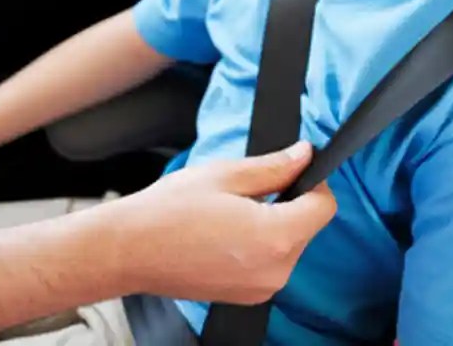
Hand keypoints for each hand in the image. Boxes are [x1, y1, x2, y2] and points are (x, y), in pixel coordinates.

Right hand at [110, 142, 337, 304]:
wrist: (128, 251)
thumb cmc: (169, 211)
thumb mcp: (225, 174)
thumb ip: (274, 167)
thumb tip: (305, 155)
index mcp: (275, 237)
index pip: (324, 206)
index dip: (312, 183)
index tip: (289, 172)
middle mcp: (276, 270)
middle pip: (308, 226)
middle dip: (288, 204)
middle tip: (245, 193)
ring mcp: (262, 289)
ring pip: (290, 244)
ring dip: (273, 224)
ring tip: (229, 215)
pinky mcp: (248, 297)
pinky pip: (270, 263)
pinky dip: (258, 246)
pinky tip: (225, 235)